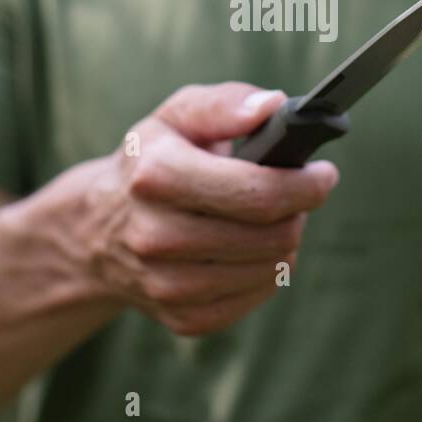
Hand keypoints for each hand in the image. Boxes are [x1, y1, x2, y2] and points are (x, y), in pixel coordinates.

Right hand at [71, 82, 338, 335]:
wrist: (97, 228)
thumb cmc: (152, 160)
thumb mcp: (176, 116)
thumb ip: (224, 103)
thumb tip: (272, 106)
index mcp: (157, 176)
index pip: (258, 193)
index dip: (306, 185)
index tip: (324, 174)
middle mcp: (156, 235)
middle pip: (272, 235)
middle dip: (297, 211)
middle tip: (295, 194)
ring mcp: (166, 284)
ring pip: (270, 269)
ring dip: (283, 241)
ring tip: (266, 219)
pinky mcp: (180, 318)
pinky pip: (255, 298)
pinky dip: (265, 273)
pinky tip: (249, 250)